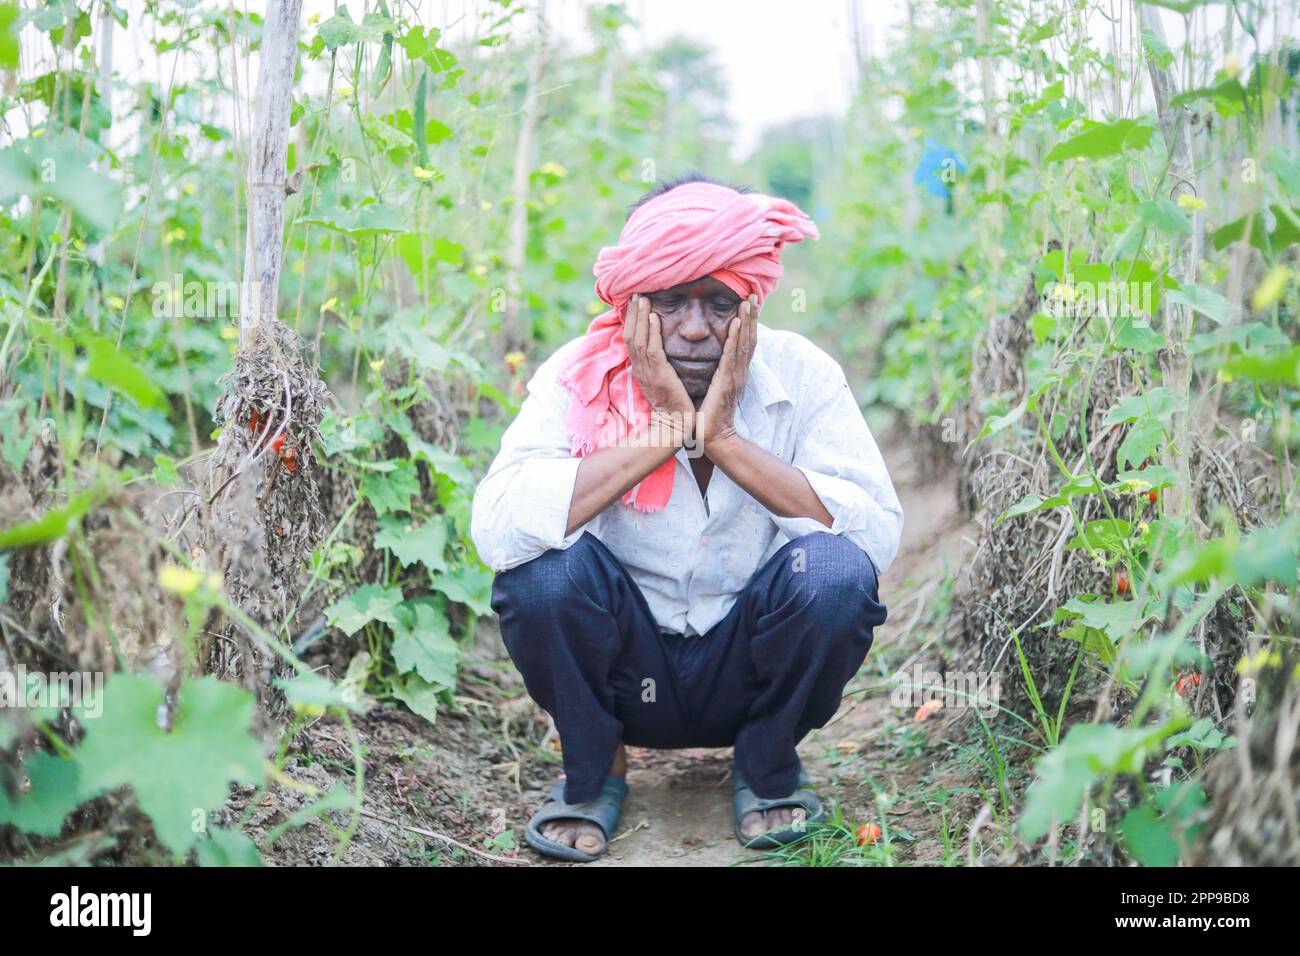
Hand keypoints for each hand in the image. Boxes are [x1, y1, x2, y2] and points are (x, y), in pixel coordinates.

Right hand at [624, 293, 692, 420]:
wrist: (676, 426)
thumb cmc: (674, 404)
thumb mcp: (663, 380)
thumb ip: (660, 364)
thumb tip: (661, 347)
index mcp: (641, 369)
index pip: (631, 339)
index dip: (632, 320)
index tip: (636, 301)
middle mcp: (640, 369)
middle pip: (630, 335)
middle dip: (633, 313)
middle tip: (636, 292)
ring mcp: (647, 372)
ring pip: (638, 339)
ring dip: (640, 316)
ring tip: (642, 297)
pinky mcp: (659, 376)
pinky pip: (652, 349)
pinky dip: (652, 331)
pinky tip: (654, 316)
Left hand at [696, 294, 757, 453]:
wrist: (711, 435)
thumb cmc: (708, 412)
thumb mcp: (712, 385)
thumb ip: (714, 370)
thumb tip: (707, 357)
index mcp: (735, 371)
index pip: (744, 341)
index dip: (747, 322)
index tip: (747, 303)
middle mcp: (739, 370)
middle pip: (749, 337)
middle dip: (751, 315)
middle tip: (752, 294)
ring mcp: (736, 375)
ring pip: (744, 342)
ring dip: (747, 321)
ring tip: (748, 301)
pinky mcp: (727, 381)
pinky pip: (732, 356)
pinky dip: (736, 339)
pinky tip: (737, 324)